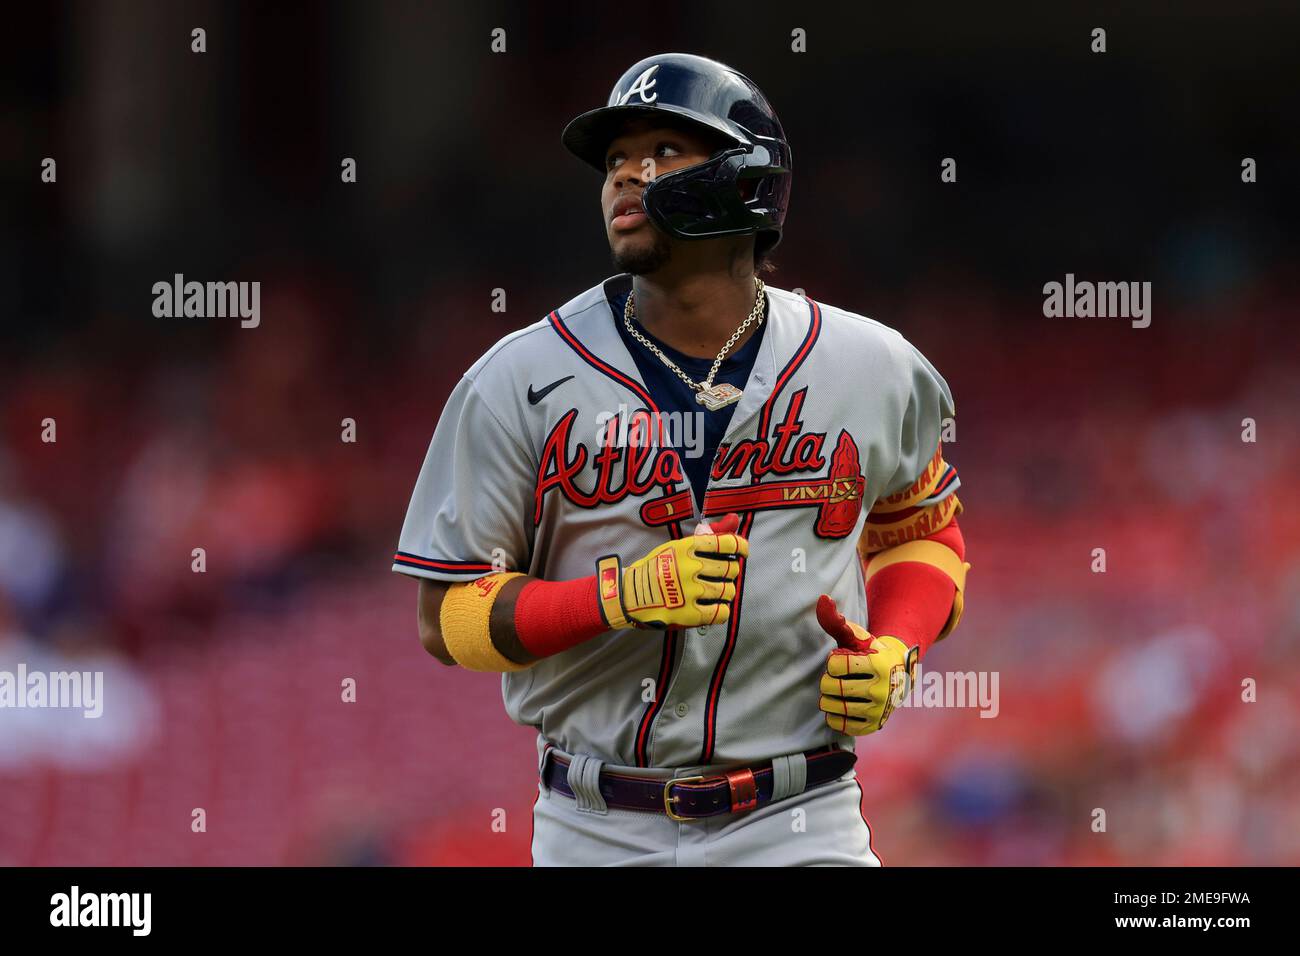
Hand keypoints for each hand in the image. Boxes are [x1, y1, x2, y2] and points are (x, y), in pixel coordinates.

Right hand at [597, 513, 746, 628]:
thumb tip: (734, 520)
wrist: (630, 595)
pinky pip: (721, 613)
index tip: (743, 552)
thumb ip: (706, 537)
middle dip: (730, 572)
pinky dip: (721, 611)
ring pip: (728, 591)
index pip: (726, 543)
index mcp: (687, 547)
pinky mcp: (689, 614)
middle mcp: (690, 567)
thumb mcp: (676, 547)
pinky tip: (714, 608)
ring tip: (716, 592)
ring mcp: (690, 592)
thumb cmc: (657, 568)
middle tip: (721, 576)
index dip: (741, 546)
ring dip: (726, 592)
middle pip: (730, 569)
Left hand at [816, 594, 916, 734]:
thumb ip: (836, 620)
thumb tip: (822, 599)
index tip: (843, 660)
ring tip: (837, 690)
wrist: (897, 675)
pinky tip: (841, 704)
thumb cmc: (870, 652)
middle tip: (838, 677)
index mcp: (879, 665)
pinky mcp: (873, 726)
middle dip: (828, 679)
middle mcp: (881, 690)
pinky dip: (833, 715)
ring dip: (828, 697)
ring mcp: (878, 711)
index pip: (834, 665)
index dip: (833, 661)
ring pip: (832, 707)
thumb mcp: (856, 636)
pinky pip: (839, 725)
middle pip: (831, 687)